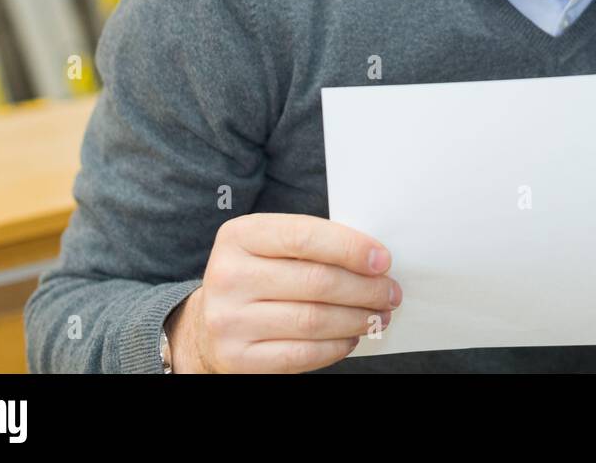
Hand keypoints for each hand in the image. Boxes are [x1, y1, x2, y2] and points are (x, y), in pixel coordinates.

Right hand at [164, 213, 401, 372]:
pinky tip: (351, 337)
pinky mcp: (238, 358)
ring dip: (357, 319)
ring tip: (378, 315)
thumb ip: (313, 244)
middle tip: (390, 292)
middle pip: (316, 281)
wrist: (205, 324)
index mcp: (239, 236)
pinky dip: (336, 347)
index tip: (383, 260)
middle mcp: (229, 276)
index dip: (350, 248)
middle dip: (365, 288)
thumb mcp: (270, 246)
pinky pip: (302, 354)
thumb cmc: (256, 276)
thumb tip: (374, 259)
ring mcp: (230, 320)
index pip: (304, 237)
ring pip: (314, 320)